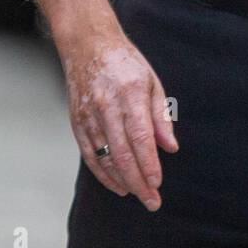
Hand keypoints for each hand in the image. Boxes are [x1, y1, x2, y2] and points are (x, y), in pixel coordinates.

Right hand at [61, 27, 178, 208]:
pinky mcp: (77, 122)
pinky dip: (103, 174)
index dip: (149, 164)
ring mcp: (89, 115)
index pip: (141, 137)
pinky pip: (90, 154)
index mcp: (130, 94)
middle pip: (122, 154)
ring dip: (122, 181)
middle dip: (138, 182)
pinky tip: (117, 185)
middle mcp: (107, 107)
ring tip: (138, 195)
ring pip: (105, 158)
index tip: (158, 183)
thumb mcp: (151, 82)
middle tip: (152, 202)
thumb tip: (170, 148)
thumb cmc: (125, 63)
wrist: (88, 45)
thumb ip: (161, 116)